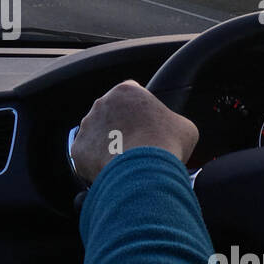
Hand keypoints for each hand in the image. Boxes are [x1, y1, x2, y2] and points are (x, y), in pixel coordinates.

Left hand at [72, 80, 198, 184]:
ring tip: (125, 163)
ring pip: (97, 136)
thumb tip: (171, 130)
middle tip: (136, 148)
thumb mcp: (184, 127)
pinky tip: (113, 173)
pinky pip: (87, 157)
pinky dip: (97, 165)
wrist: (144, 170)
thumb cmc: (166, 145)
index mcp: (126, 91)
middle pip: (111, 116)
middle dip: (120, 130)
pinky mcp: (78, 149)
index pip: (131, 96)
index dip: (139, 113)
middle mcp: (101, 103)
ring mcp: (87, 126)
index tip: (146, 127)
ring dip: (108, 146)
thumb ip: (172, 121)